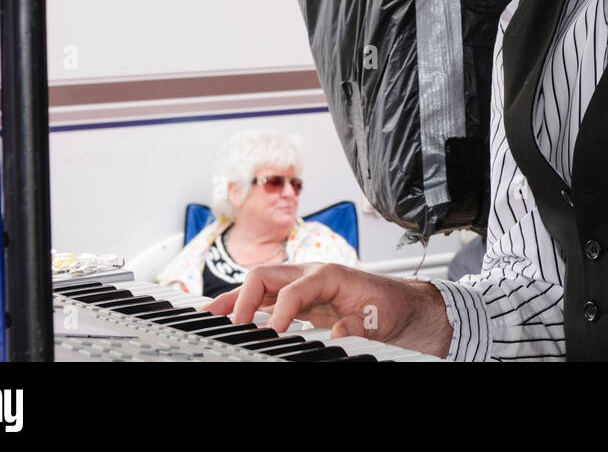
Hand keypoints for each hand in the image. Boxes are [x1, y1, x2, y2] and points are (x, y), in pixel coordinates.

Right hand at [205, 262, 452, 357]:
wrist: (398, 305)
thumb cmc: (388, 306)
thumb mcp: (378, 318)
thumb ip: (357, 325)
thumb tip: (336, 333)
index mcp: (328, 274)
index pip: (294, 288)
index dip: (281, 310)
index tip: (273, 333)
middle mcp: (309, 274)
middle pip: (266, 276)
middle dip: (245, 298)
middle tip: (235, 326)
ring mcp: (299, 285)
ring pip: (258, 287)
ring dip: (234, 300)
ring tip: (210, 316)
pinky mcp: (296, 300)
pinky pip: (263, 300)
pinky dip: (243, 307)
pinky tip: (227, 318)